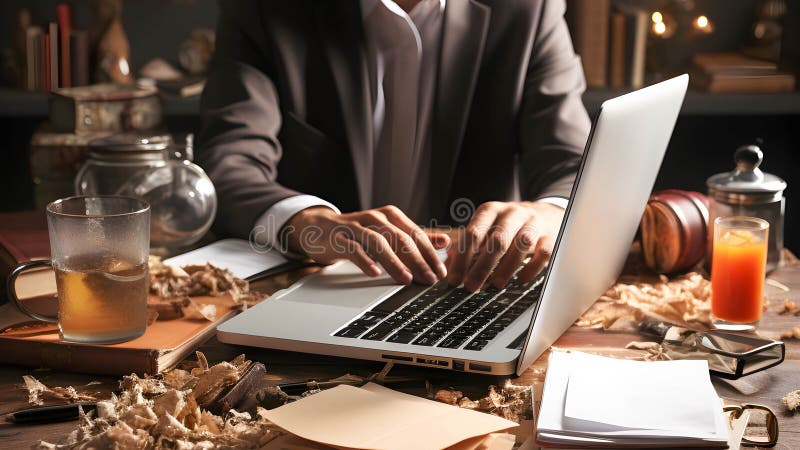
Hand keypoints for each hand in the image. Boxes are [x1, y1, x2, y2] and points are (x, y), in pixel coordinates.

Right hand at [283, 205, 449, 284]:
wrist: (322, 227)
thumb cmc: (360, 231)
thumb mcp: (389, 231)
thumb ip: (416, 236)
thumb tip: (446, 241)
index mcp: (391, 216)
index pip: (415, 234)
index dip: (430, 254)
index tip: (440, 272)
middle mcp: (375, 218)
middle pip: (400, 239)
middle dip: (417, 261)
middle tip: (428, 279)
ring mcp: (356, 227)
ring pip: (379, 243)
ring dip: (394, 263)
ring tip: (406, 279)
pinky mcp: (339, 238)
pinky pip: (354, 249)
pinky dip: (365, 261)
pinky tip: (374, 273)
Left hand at [446, 201, 563, 291]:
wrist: (548, 213)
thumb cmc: (511, 225)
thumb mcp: (489, 227)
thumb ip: (470, 244)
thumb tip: (448, 264)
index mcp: (491, 211)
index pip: (473, 233)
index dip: (462, 258)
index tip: (454, 279)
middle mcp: (512, 213)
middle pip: (497, 240)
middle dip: (482, 266)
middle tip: (471, 287)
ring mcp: (534, 223)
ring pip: (522, 244)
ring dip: (506, 267)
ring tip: (495, 286)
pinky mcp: (551, 235)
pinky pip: (543, 252)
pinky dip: (531, 268)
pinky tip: (521, 280)